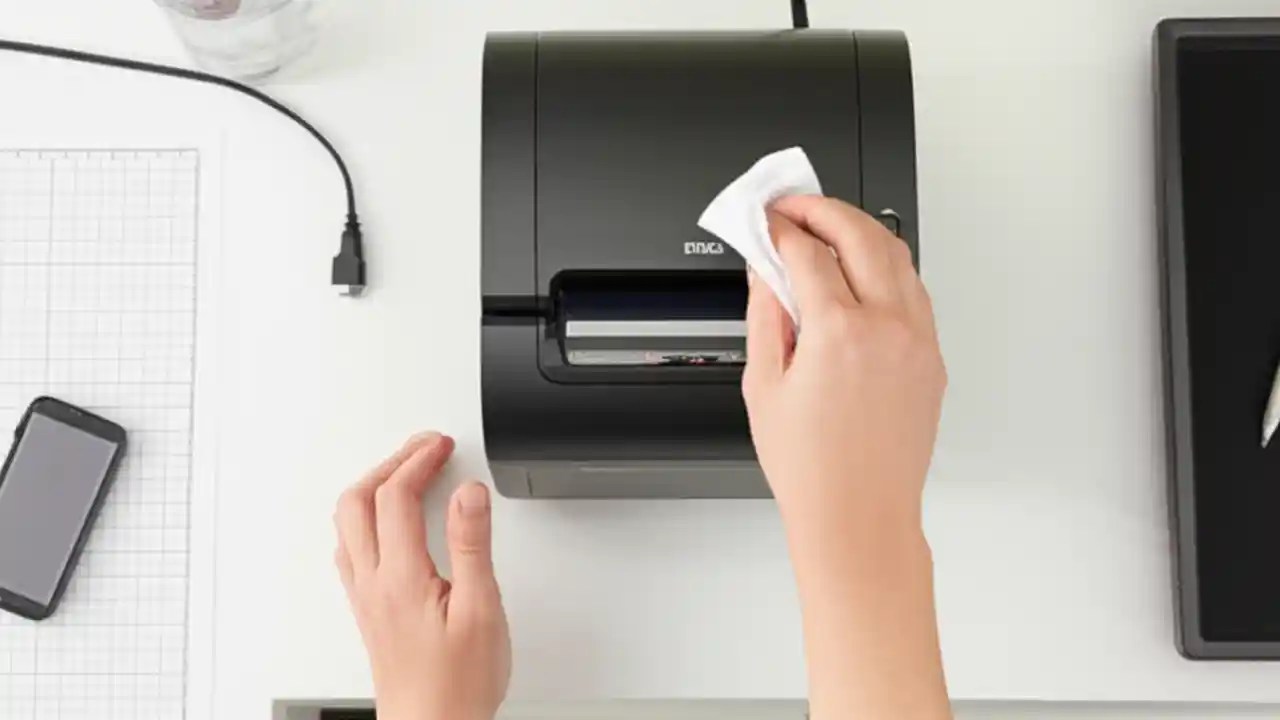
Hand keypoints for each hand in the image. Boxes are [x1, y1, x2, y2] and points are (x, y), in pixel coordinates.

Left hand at [334, 433, 509, 719]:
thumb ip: (472, 545)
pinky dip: (366, 518)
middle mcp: (373, 582)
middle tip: (425, 449)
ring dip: (373, 485)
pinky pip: (351, 548)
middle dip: (391, 462)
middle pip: (359, 499)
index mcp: (400, 576)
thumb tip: (468, 492)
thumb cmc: (457, 684)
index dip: (418, 459)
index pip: (397, 496)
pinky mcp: (369, 610)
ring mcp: (366, 596)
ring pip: (347, 523)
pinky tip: (387, 523)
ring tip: (405, 471)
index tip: (442, 445)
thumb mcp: (481, 610)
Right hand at [743, 196, 945, 535]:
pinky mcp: (932, 357)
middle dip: (823, 209)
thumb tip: (765, 270)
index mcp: (839, 333)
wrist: (859, 515)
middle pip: (860, 233)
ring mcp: (918, 340)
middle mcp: (888, 328)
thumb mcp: (763, 384)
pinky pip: (914, 290)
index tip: (767, 220)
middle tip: (795, 207)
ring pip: (897, 254)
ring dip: (860, 230)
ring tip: (828, 230)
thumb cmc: (811, 468)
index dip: (781, 226)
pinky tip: (861, 272)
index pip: (808, 251)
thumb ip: (766, 314)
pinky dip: (887, 267)